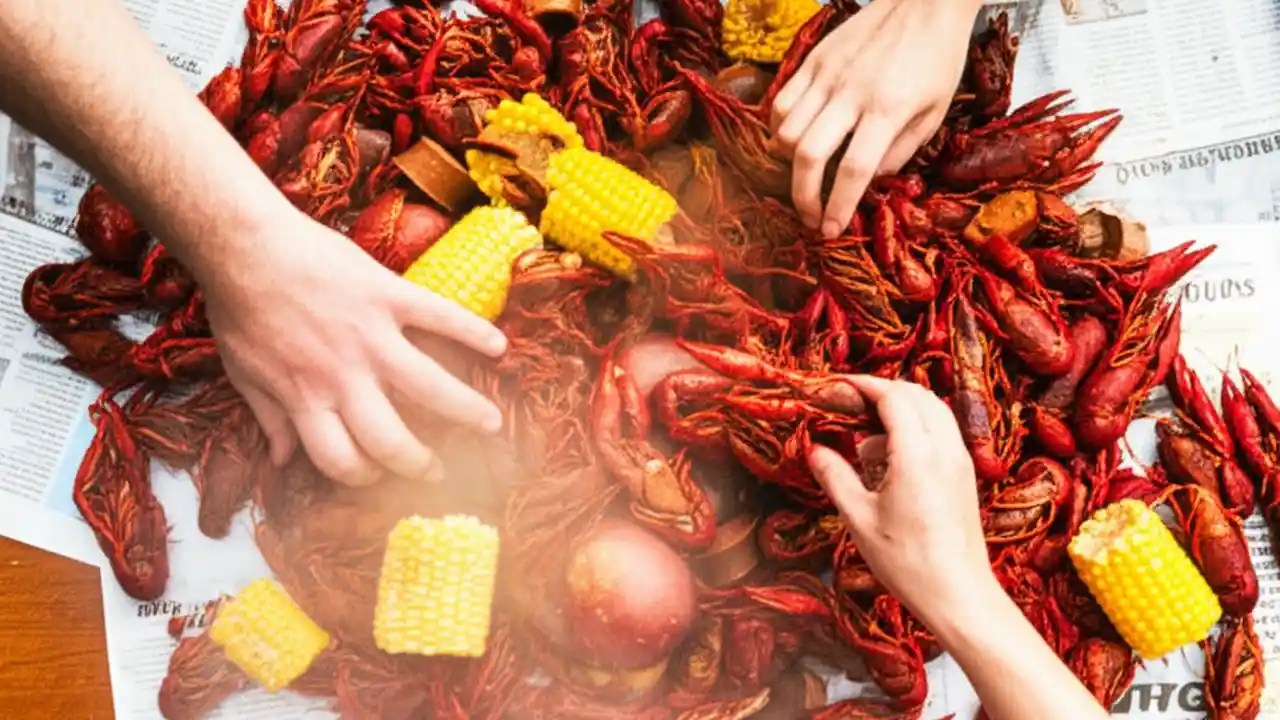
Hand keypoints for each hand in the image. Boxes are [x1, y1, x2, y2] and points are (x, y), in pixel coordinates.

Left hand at [200, 208, 506, 485]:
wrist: (244, 243)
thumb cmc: (239, 308)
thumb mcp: (242, 372)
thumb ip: (269, 419)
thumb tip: (284, 461)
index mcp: (306, 399)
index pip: (343, 461)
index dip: (364, 476)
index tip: (378, 472)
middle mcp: (344, 376)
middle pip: (391, 441)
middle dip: (421, 464)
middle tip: (439, 469)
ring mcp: (371, 336)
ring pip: (430, 387)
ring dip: (467, 411)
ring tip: (491, 425)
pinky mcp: (389, 294)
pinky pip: (440, 317)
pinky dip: (474, 332)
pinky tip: (499, 347)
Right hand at [770, 0, 982, 236]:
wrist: (925, 1)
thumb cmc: (937, 59)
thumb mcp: (934, 113)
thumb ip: (900, 152)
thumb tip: (867, 182)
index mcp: (888, 109)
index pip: (852, 170)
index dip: (837, 207)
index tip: (830, 230)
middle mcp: (851, 93)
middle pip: (808, 156)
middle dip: (802, 197)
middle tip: (809, 216)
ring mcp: (826, 74)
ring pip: (786, 131)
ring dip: (788, 164)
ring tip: (803, 176)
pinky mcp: (812, 60)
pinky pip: (781, 103)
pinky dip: (779, 130)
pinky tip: (792, 141)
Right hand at [806, 375, 994, 626]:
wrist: (959, 594)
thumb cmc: (906, 561)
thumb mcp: (859, 518)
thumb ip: (836, 477)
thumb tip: (814, 450)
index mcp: (917, 453)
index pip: (892, 396)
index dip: (863, 384)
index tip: (837, 384)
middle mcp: (944, 448)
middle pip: (917, 394)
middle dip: (883, 389)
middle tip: (850, 401)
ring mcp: (960, 460)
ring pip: (934, 409)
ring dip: (902, 407)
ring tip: (867, 432)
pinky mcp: (965, 474)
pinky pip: (942, 431)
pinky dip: (917, 426)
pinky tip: (891, 456)